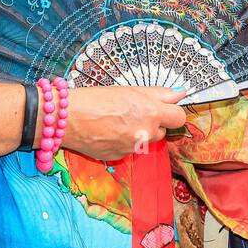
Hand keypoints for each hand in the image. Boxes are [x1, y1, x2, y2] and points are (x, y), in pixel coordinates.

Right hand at [62, 86, 186, 160]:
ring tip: (118, 121)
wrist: (67, 119)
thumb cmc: (95, 100)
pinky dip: (124, 142)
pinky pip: (130, 149)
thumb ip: (158, 93)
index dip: (172, 112)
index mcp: (151, 113)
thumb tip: (180, 93)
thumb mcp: (130, 90)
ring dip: (139, 133)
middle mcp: (145, 133)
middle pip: (163, 131)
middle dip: (154, 123)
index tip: (164, 109)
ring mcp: (133, 148)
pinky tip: (109, 131)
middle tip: (134, 112)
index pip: (179, 118)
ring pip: (146, 141)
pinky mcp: (120, 157)